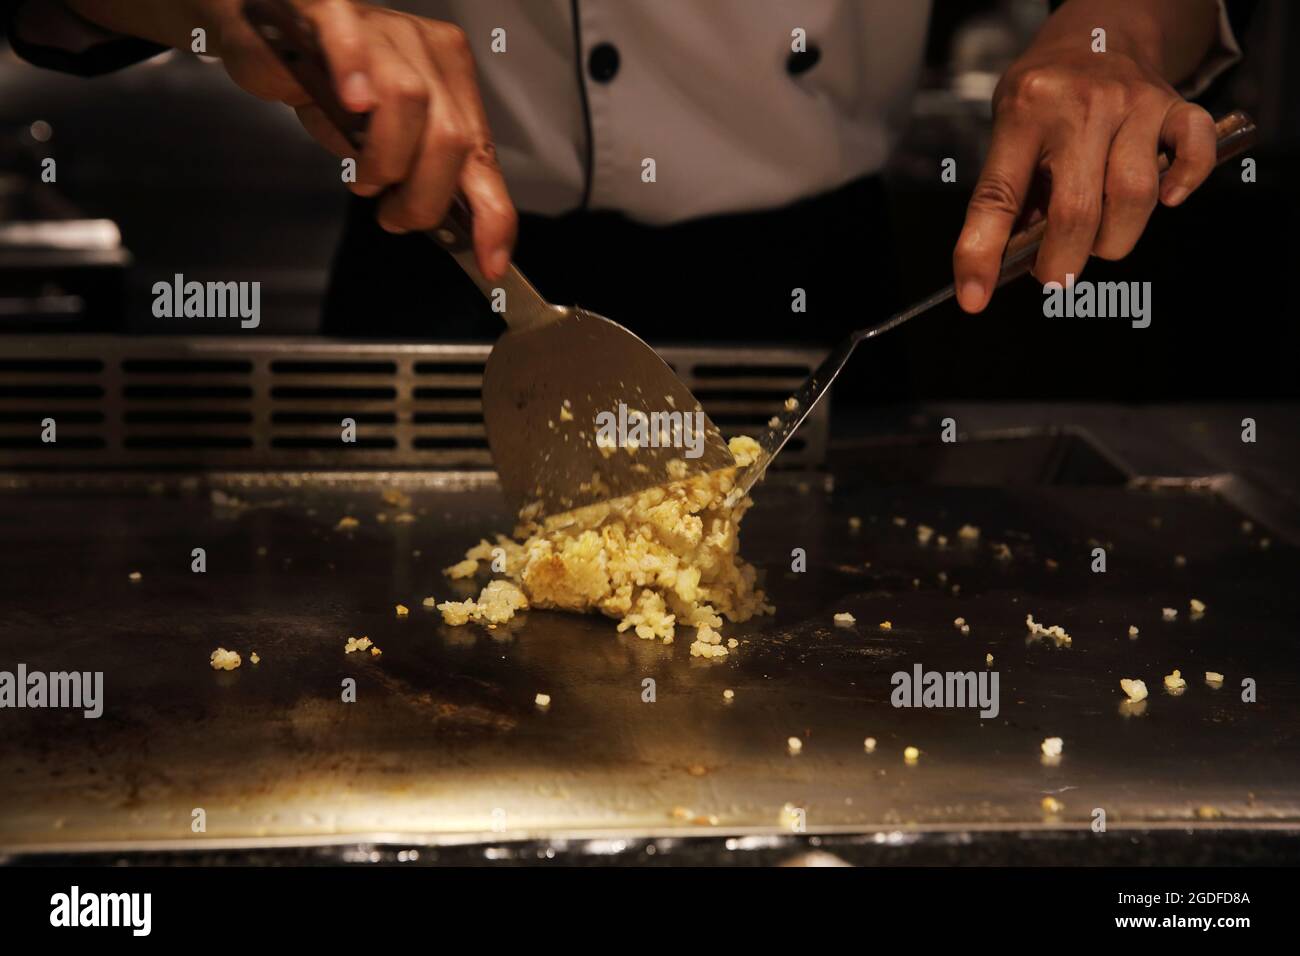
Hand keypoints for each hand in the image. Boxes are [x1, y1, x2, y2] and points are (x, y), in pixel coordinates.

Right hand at [212, 0, 516, 278]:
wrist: (270, 29)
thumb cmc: (328, 86)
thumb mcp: (385, 142)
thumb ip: (420, 176)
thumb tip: (449, 226)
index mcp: (452, 84)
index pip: (485, 156)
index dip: (493, 215)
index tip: (490, 263)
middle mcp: (428, 54)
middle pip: (451, 138)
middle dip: (424, 198)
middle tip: (394, 216)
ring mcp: (383, 31)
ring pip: (409, 101)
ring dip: (384, 160)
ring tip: (362, 178)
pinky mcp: (331, 15)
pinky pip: (350, 42)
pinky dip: (354, 74)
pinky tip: (353, 104)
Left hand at [953, 30, 1216, 312]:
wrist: (1096, 34)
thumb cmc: (1045, 96)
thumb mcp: (1008, 130)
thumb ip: (1010, 192)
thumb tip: (1007, 262)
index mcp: (1024, 115)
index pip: (996, 197)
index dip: (982, 252)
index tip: (974, 297)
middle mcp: (1080, 107)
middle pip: (1077, 210)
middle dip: (1061, 262)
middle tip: (1052, 270)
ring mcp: (1133, 104)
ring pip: (1133, 197)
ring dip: (1113, 239)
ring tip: (1095, 238)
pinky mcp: (1175, 106)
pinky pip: (1193, 153)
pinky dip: (1184, 183)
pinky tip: (1166, 198)